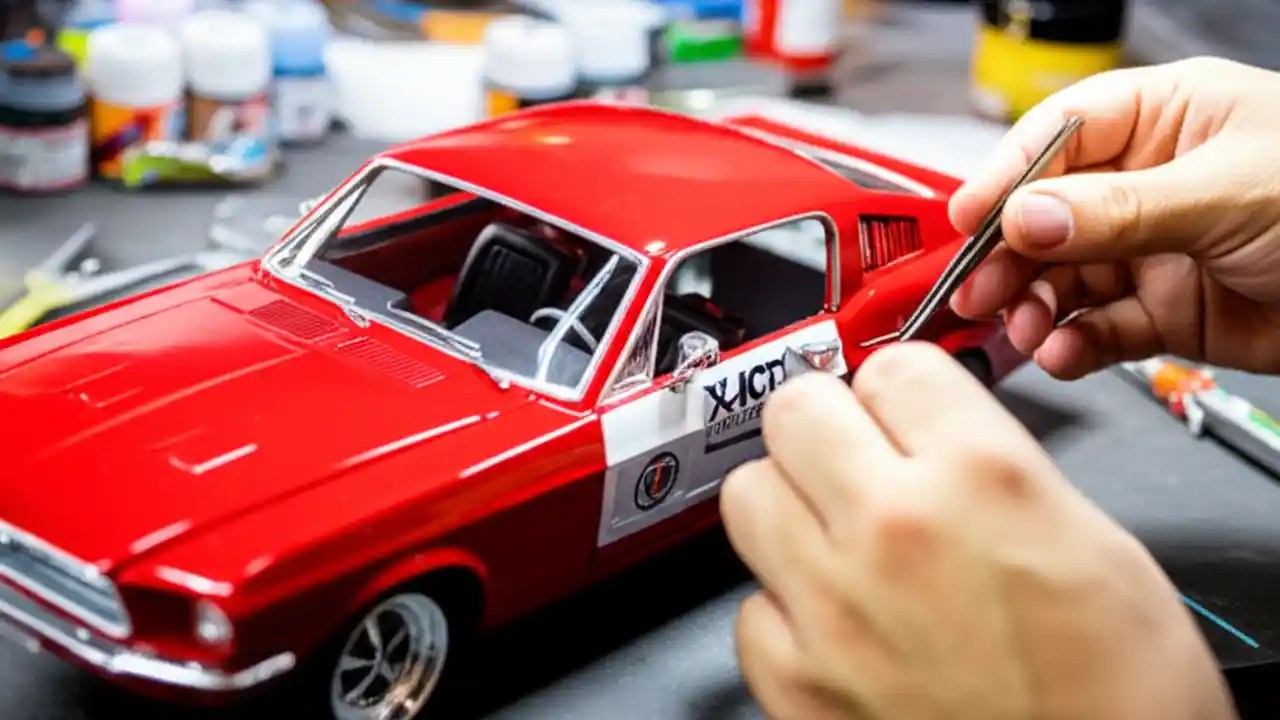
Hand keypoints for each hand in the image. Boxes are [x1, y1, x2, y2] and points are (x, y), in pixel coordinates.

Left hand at [721, 344, 1233, 719]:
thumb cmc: (1124, 698)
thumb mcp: (1097, 542)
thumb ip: (997, 467)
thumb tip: (938, 436)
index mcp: (982, 477)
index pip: (892, 366)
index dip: (903, 388)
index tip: (906, 411)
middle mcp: (893, 529)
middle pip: (796, 409)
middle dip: (829, 426)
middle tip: (859, 459)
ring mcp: (832, 607)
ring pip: (749, 494)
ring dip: (791, 505)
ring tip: (839, 537)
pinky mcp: (796, 680)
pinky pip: (750, 605)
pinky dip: (785, 608)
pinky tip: (837, 623)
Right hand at [949, 57, 1279, 378]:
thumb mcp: (1228, 194)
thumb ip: (1119, 211)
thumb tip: (1029, 218)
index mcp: (1166, 119)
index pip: (1060, 139)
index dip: (1007, 177)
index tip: (967, 219)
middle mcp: (1149, 183)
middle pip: (1048, 215)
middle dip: (1010, 256)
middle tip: (981, 291)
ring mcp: (1154, 250)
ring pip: (1066, 279)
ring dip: (1037, 307)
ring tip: (1028, 330)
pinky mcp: (1167, 312)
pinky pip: (1100, 328)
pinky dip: (1075, 345)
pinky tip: (1065, 352)